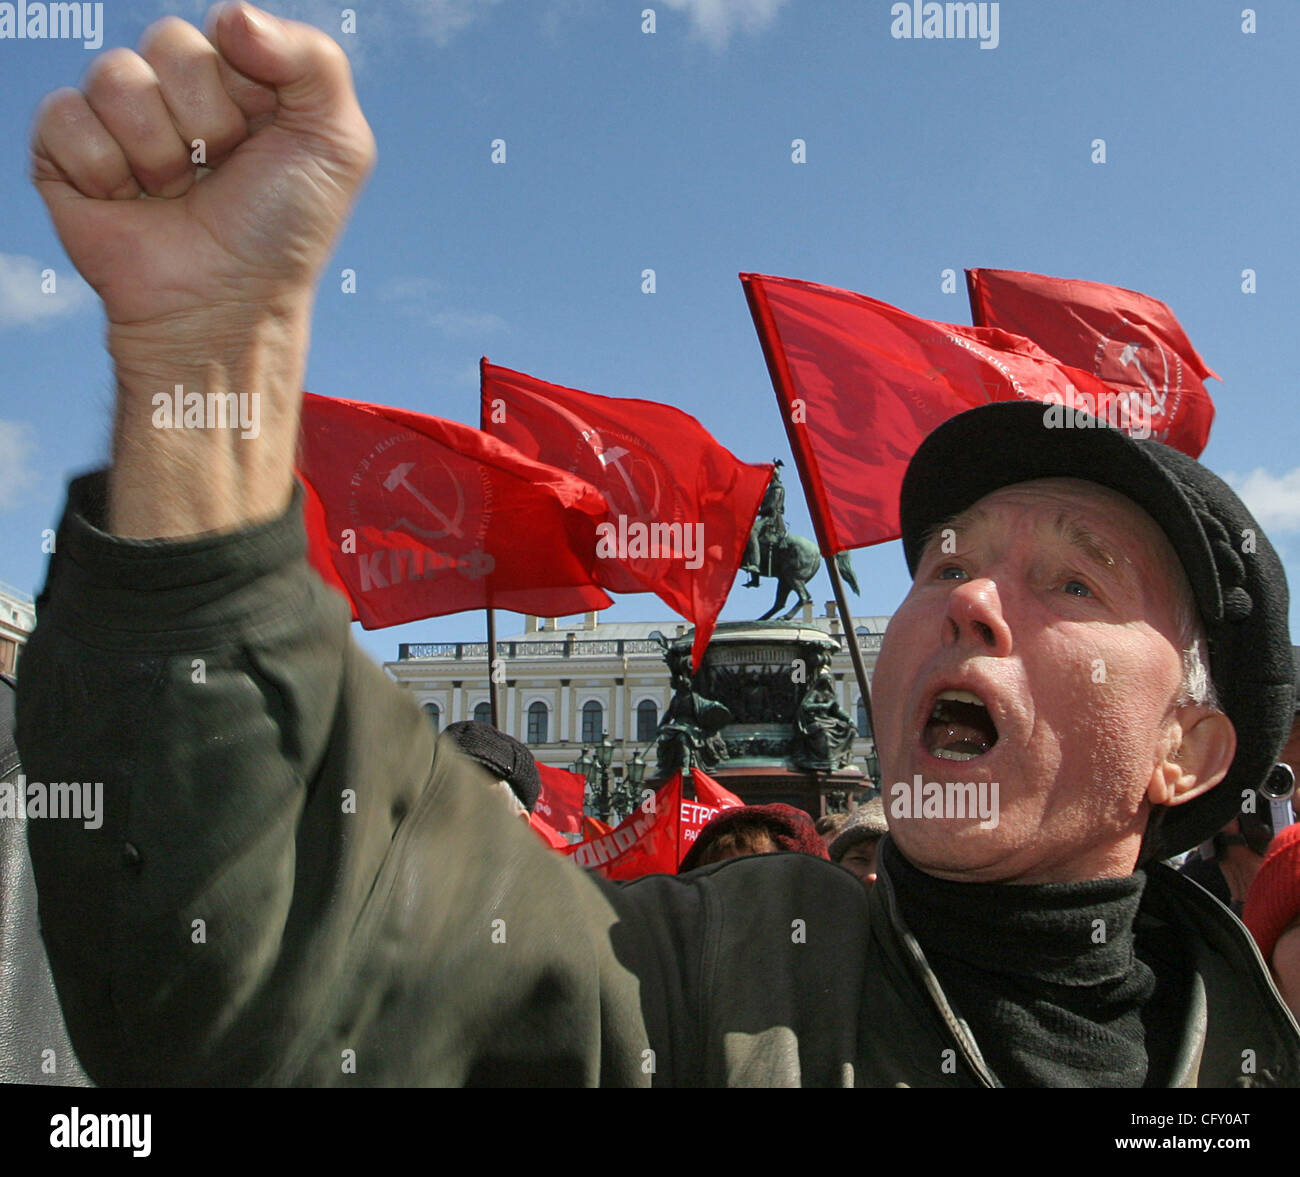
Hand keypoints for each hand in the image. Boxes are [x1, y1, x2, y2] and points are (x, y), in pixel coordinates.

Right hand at [28, 2, 376, 536]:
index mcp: (238, 80)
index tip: (263, 142)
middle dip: (206, 119)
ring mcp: (118, 121)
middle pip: (169, 42)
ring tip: (176, 194)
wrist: (225, 305)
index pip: (225, 29)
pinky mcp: (64, 153)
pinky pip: (66, 115)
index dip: (248, 88)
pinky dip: (106, 168)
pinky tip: (129, 203)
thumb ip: (314, 59)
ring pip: (116, 76)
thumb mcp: (336, 143)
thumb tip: (230, 16)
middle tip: (218, 173)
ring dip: (159, 151)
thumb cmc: (282, 232)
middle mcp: (175, 94)